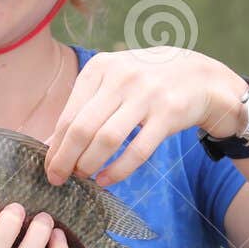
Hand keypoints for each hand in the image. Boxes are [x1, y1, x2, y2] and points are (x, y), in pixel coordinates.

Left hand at [41, 47, 248, 187]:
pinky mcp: (168, 113)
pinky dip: (117, 170)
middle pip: (82, 128)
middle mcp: (121, 77)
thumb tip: (49, 144)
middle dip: (65, 159)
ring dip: (89, 164)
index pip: (68, 115)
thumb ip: (84, 108)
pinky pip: (137, 150)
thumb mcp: (113, 82)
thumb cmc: (146, 84)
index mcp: (100, 67)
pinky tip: (105, 180)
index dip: (55, 146)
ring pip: (106, 140)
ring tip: (82, 177)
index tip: (49, 168)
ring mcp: (146, 94)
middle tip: (58, 179)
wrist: (200, 76)